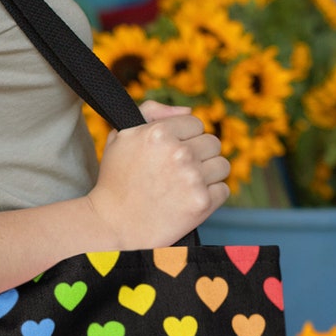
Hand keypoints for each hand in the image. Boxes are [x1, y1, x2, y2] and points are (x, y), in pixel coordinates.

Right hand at [86, 100, 230, 249]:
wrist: (112, 224)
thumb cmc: (116, 179)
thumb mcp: (123, 135)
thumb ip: (152, 111)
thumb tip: (187, 110)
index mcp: (159, 132)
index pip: (196, 123)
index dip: (184, 138)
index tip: (171, 153)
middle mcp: (179, 152)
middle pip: (213, 143)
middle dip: (199, 155)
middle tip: (179, 171)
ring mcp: (192, 178)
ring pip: (222, 165)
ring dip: (208, 175)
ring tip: (185, 185)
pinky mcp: (202, 203)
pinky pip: (223, 190)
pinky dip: (211, 196)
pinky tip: (190, 199)